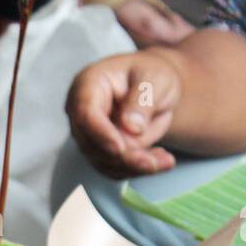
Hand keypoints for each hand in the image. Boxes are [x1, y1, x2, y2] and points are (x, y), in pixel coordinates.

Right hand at [67, 50, 182, 179]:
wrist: (153, 88)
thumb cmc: (151, 76)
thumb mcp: (155, 78)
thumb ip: (142, 100)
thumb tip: (131, 128)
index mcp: (87, 85)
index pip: (85, 114)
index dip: (101, 134)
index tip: (121, 149)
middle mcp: (80, 113)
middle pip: (92, 144)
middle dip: (124, 157)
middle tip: (154, 162)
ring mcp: (87, 135)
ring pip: (103, 162)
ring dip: (134, 166)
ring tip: (165, 160)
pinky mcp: (98, 152)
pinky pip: (114, 169)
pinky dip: (137, 169)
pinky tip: (160, 160)